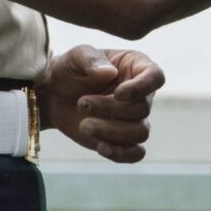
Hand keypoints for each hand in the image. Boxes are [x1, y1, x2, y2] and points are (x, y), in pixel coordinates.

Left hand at [37, 44, 164, 163]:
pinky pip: (136, 153)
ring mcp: (133, 118)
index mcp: (136, 67)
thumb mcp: (75, 57)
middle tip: (81, 103)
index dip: (142, 88)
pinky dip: (122, 153)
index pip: (155, 77)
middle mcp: (141, 94)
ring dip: (112, 132)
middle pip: (142, 108)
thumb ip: (90, 59)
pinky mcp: (123, 140)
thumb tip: (110, 72)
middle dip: (111, 109)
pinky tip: (101, 148)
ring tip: (84, 126)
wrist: (54, 95)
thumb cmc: (69, 70)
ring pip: (141, 132)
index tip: (118, 93)